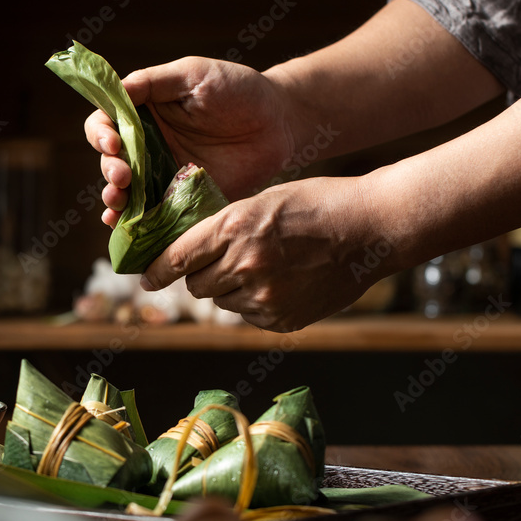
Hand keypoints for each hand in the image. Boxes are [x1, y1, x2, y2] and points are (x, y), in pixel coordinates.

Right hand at [83, 57, 299, 225]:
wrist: (279, 124)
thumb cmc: (239, 89)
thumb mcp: (194, 74)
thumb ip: (153, 82)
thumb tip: (116, 91)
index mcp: (143, 112)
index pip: (104, 123)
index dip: (101, 135)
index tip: (114, 144)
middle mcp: (147, 146)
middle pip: (110, 162)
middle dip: (110, 172)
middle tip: (123, 178)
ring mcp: (163, 176)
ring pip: (126, 193)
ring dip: (116, 200)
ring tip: (119, 204)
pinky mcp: (183, 201)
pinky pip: (154, 216)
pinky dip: (136, 225)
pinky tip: (126, 228)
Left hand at [140, 177, 387, 331]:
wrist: (373, 227)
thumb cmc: (319, 203)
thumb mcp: (264, 200)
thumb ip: (226, 227)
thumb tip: (194, 253)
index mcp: (234, 227)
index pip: (178, 257)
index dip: (158, 270)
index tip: (147, 278)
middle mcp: (243, 265)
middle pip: (198, 285)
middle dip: (202, 275)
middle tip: (223, 261)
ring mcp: (264, 297)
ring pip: (223, 302)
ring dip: (231, 288)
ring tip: (264, 266)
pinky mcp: (283, 320)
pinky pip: (250, 315)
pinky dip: (256, 303)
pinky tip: (282, 281)